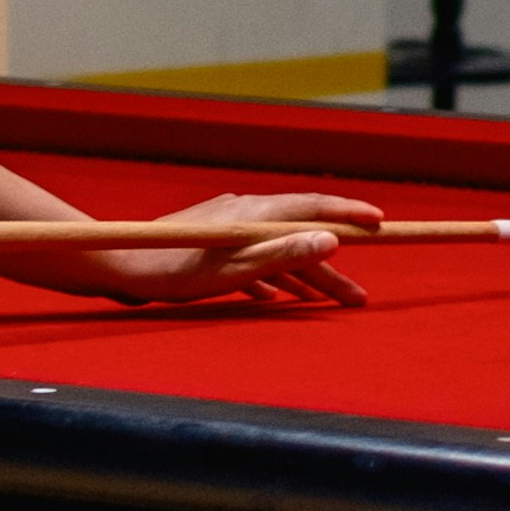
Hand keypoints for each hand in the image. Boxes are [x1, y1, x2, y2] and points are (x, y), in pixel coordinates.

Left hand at [102, 190, 383, 307]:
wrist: (128, 265)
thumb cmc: (179, 272)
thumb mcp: (237, 269)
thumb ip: (285, 254)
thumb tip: (332, 240)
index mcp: (256, 213)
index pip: (313, 207)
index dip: (349, 214)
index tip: (381, 222)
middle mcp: (247, 212)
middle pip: (299, 236)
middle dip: (332, 266)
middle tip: (360, 298)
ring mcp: (231, 226)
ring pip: (278, 251)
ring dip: (304, 277)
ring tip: (328, 304)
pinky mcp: (216, 242)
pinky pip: (256, 260)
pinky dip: (275, 278)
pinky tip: (279, 299)